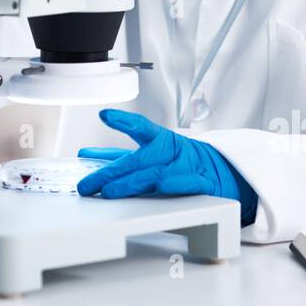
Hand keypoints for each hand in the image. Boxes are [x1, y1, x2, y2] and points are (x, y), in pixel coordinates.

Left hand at [77, 109, 255, 207]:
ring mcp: (186, 167)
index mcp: (160, 140)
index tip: (104, 115)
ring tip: (110, 191)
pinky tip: (160, 187)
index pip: (141, 128)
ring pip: (157, 173)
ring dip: (131, 183)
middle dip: (112, 172)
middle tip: (89, 184)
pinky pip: (188, 184)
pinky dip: (174, 185)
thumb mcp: (148, 154)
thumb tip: (85, 154)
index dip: (123, 121)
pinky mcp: (201, 185)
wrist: (219, 172)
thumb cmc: (178, 162)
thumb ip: (117, 155)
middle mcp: (172, 151)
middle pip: (140, 158)